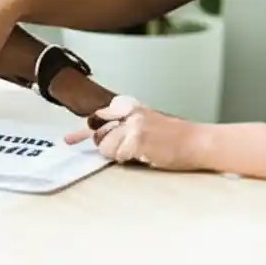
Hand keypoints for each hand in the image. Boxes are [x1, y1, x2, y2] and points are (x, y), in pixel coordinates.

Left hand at [65, 95, 206, 169]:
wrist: (197, 141)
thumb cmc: (174, 137)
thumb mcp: (147, 122)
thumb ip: (124, 126)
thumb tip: (98, 135)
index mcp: (130, 107)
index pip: (98, 116)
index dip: (83, 131)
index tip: (69, 139)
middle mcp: (129, 112)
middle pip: (98, 134)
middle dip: (106, 146)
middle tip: (125, 150)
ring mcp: (132, 124)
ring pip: (105, 146)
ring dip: (118, 155)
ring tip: (140, 152)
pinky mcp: (137, 138)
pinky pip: (118, 155)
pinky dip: (128, 159)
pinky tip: (145, 154)